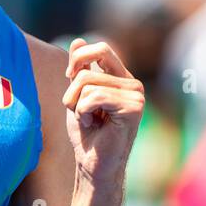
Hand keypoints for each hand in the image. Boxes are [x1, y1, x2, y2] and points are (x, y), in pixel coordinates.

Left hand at [61, 37, 144, 180]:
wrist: (93, 165)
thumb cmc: (86, 134)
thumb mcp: (77, 96)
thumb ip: (79, 70)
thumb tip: (77, 40)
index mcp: (121, 78)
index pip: (100, 49)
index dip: (78, 59)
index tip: (70, 78)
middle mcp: (132, 83)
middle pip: (86, 70)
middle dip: (72, 93)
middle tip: (80, 112)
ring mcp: (135, 95)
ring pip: (87, 84)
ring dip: (77, 105)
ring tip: (89, 121)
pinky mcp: (133, 108)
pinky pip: (94, 97)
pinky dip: (84, 112)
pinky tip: (93, 125)